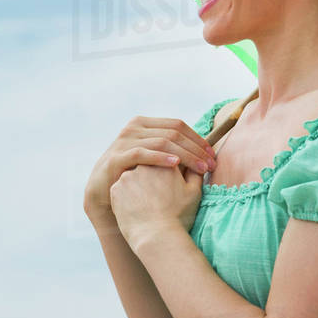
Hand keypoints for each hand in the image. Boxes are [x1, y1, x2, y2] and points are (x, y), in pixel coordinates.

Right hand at [84, 115, 216, 217]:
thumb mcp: (153, 157)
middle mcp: (134, 127)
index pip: (178, 125)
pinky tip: (176, 165)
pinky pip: (142, 154)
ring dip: (185, 155)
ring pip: (162, 142)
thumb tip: (204, 147)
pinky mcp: (117, 157)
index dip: (197, 139)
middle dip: (195, 149)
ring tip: (201, 169)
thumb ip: (171, 149)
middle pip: (173, 133)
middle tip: (211, 165)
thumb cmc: (135, 176)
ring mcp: (124, 140)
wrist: (104, 193)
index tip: (212, 154)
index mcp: (145, 124)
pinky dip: (161, 158)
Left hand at [109, 162, 204, 249]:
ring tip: (146, 207)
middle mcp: (145, 164)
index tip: (168, 192)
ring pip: (133, 179)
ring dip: (138, 188)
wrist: (157, 237)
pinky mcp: (116, 189)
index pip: (165, 163)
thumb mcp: (194, 193)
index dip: (168, 178)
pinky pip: (121, 191)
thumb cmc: (179, 217)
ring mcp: (128, 176)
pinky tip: (135, 210)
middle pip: (148, 169)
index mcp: (164, 162)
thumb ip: (195, 173)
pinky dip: (126, 198)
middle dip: (152, 181)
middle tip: (157, 201)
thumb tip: (194, 163)